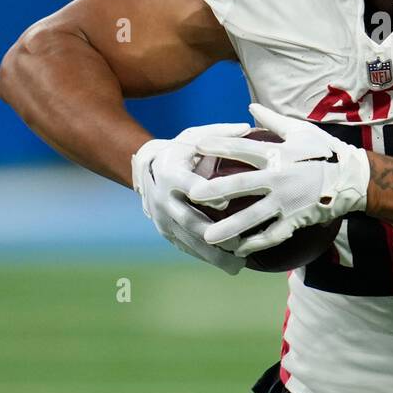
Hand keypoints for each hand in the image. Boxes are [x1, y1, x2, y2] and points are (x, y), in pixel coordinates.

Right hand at [131, 122, 256, 274]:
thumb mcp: (195, 136)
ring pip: (186, 240)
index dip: (206, 195)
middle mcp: (162, 197)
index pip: (189, 186)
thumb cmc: (181, 149)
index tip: (226, 204)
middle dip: (213, 235)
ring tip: (237, 265)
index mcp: (171, 172)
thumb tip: (247, 126)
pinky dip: (204, 257)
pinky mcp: (164, 230)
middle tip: (240, 244)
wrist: (145, 166)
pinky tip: (225, 264)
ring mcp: (161, 217)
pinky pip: (183, 247)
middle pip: (188, 220)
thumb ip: (220, 134)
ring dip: (211, 254)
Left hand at [185, 103, 369, 257]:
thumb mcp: (301, 131)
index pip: (242, 148)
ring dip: (229, 228)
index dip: (219, 145)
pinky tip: (237, 250)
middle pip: (241, 186)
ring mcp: (286, 203)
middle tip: (192, 195)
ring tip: (207, 237)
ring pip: (253, 218)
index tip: (196, 146)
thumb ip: (272, 120)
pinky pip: (271, 236)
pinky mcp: (295, 221)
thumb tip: (250, 107)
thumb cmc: (325, 151)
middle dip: (215, 191)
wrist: (352, 179)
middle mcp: (279, 179)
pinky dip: (254, 244)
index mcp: (278, 155)